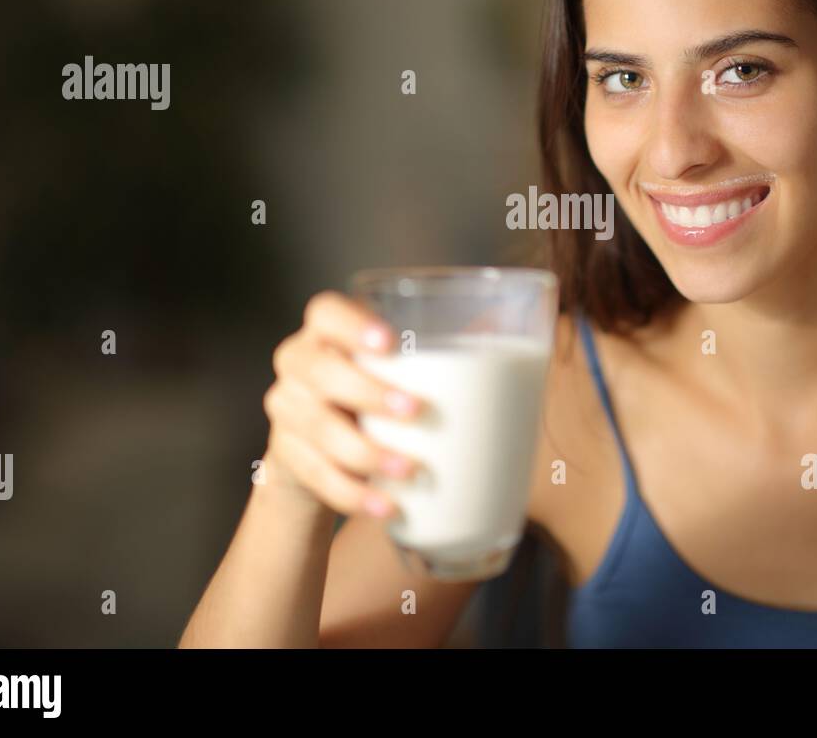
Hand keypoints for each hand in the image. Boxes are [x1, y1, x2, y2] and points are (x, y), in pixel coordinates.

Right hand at [260, 290, 422, 516]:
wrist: (320, 447)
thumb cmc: (379, 395)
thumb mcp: (400, 367)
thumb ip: (444, 353)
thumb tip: (532, 346)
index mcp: (327, 330)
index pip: (325, 311)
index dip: (352, 324)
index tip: (391, 342)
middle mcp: (297, 362)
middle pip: (317, 369)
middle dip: (366, 391)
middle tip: (415, 410)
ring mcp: (285, 409)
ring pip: (315, 427)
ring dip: (365, 451)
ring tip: (410, 469)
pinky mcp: (286, 456)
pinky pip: (314, 476)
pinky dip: (353, 494)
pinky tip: (386, 505)